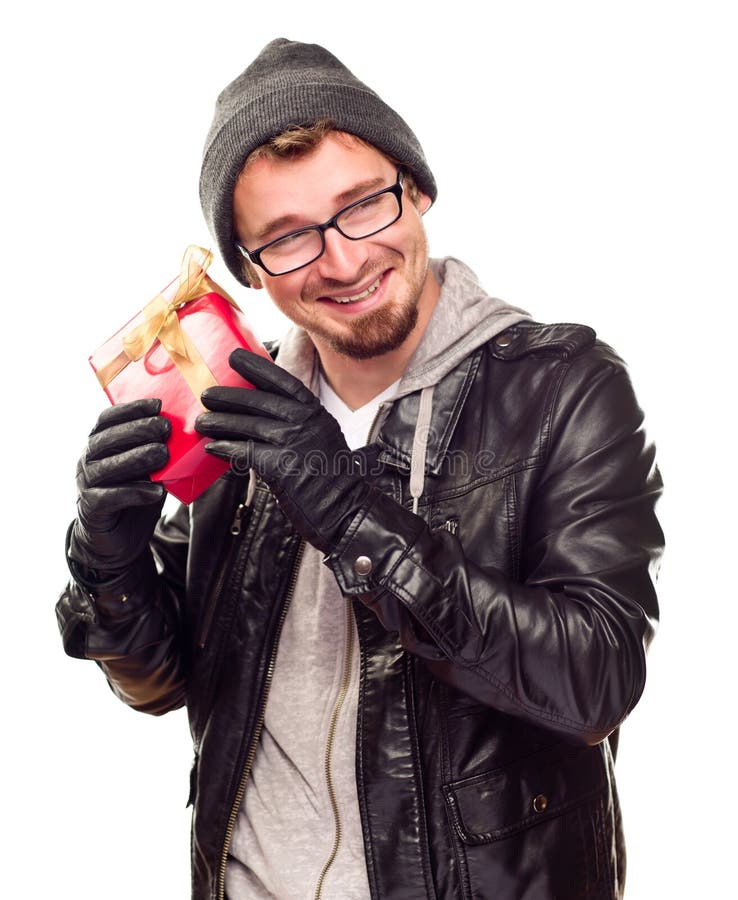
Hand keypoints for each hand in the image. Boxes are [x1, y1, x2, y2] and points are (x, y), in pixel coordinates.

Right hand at [68, 398, 169, 579]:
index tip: (158, 405)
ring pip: (106, 467)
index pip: (107, 419)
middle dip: (137, 430)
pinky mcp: (92, 508)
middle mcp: (88, 460)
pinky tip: (156, 490)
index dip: (131, 409)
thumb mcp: (150, 467)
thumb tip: (188, 430)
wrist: (121, 538)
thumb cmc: (136, 493)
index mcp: (99, 444)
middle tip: (165, 428)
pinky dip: (133, 492)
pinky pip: (108, 497)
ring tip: (163, 454)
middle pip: (106, 439)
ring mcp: (86, 484)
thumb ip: (158, 448)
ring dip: (136, 458)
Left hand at [197, 349, 371, 554]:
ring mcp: (293, 442)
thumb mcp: (322, 438)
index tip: (234, 358)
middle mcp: (305, 421)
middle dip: (228, 396)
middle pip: (259, 400)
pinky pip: (245, 451)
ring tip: (202, 422)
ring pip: (247, 424)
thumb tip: (261, 416)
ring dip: (219, 422)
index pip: (283, 381)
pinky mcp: (281, 465)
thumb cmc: (331, 478)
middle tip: (207, 395)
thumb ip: (298, 424)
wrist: (346, 508)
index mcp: (315, 412)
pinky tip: (213, 448)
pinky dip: (226, 448)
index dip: (257, 367)